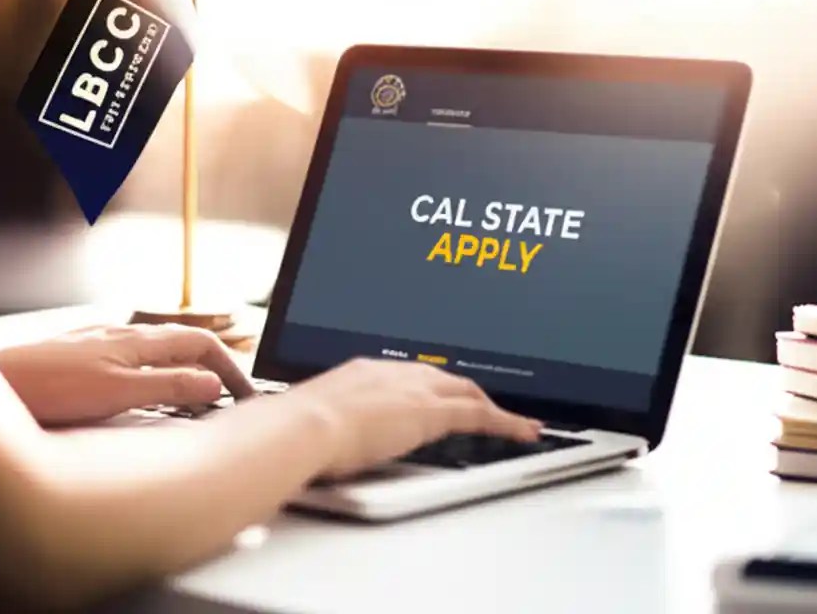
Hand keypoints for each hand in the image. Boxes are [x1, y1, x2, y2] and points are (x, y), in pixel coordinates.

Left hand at [0, 324, 254, 425]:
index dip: (230, 365)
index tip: (246, 393)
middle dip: (214, 365)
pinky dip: (156, 373)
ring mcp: (99, 343)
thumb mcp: (116, 393)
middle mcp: (121, 335)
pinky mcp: (79, 356)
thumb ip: (167, 386)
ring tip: (198, 396)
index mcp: (136, 341)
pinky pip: (134, 358)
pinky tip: (144, 391)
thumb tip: (214, 383)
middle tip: (233, 395)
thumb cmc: (46, 389)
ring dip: (186, 368)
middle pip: (182, 342)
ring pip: (157, 350)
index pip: (201, 342)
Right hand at [280, 358, 542, 478]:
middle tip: (486, 407)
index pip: (409, 377)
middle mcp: (393, 373)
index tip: (437, 398)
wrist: (301, 428)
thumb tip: (316, 444)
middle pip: (445, 378)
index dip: (430, 388)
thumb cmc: (293, 432)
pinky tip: (522, 432)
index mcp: (363, 372)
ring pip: (467, 392)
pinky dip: (506, 422)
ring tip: (513, 423)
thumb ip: (326, 429)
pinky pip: (480, 415)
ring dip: (492, 407)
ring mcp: (414, 389)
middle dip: (468, 392)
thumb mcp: (312, 425)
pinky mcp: (431, 412)